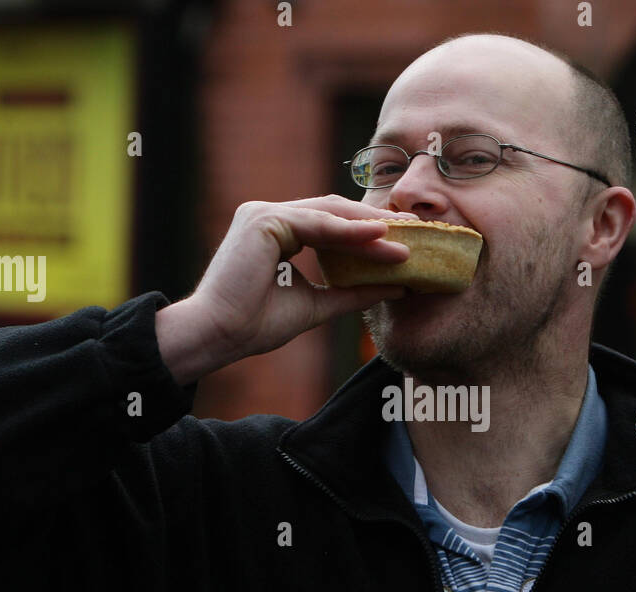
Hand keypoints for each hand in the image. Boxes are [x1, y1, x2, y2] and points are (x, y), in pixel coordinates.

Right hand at [180, 196, 416, 370]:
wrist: (219, 335)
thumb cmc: (255, 324)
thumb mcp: (317, 305)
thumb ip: (352, 293)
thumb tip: (396, 287)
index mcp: (277, 231)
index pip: (332, 224)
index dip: (370, 232)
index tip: (406, 242)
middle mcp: (269, 215)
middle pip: (334, 212)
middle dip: (376, 222)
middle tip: (417, 230)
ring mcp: (264, 213)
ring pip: (329, 214)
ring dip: (370, 226)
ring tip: (406, 236)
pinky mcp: (263, 220)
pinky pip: (316, 223)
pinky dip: (349, 231)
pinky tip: (379, 238)